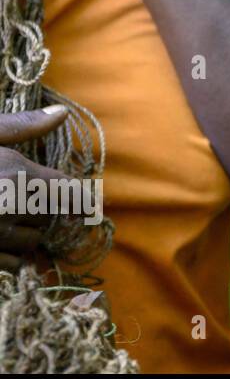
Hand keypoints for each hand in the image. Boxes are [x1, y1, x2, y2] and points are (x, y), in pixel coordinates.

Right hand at [0, 105, 71, 270]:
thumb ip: (21, 127)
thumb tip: (62, 114)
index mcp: (16, 174)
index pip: (71, 193)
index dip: (72, 195)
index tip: (70, 197)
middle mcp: (10, 208)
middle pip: (51, 218)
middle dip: (39, 210)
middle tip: (13, 197)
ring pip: (33, 243)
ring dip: (23, 233)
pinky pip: (12, 264)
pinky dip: (8, 256)